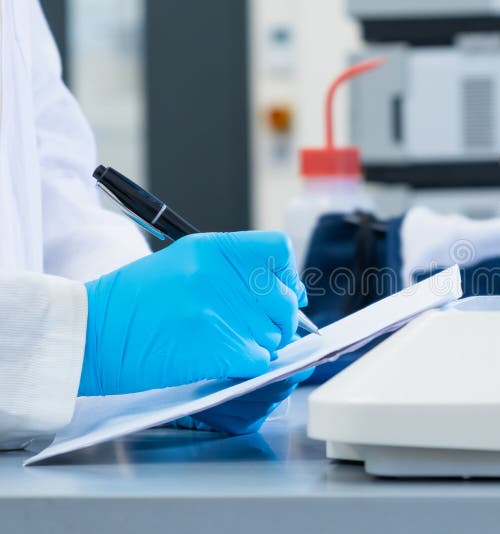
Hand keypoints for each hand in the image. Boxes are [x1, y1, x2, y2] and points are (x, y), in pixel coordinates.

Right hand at [80, 232, 307, 431]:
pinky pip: (259, 361)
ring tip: (230, 348)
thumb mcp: (180, 265)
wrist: (88, 334)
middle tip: (259, 332)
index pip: (279, 251)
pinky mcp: (214, 348)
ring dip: (261, 347)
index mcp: (213, 248)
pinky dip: (249, 369)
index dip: (287, 276)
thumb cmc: (130, 304)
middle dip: (280, 321)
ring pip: (275, 335)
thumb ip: (227, 271)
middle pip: (284, 299)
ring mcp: (218, 311)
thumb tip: (274, 289)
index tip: (283, 294)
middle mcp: (220, 275)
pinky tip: (226, 366)